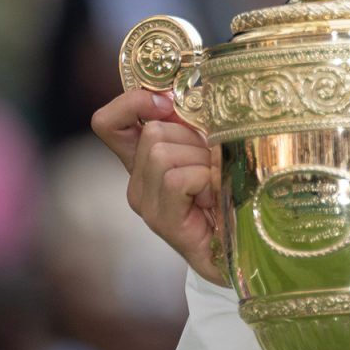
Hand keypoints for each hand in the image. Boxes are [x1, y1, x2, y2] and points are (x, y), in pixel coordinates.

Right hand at [91, 89, 225, 284]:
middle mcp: (137, 181)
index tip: (167, 102)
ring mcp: (145, 202)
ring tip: (216, 186)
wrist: (242, 252)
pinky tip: (214, 200)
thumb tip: (190, 98)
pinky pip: (178, 178)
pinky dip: (205, 182)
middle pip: (154, 132)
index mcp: (144, 161)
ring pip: (164, 152)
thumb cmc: (230, 199)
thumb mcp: (210, 154)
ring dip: (203, 163)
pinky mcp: (160, 218)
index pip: (108, 123)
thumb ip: (194, 130)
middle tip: (214, 169)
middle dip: (194, 142)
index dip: (132, 103)